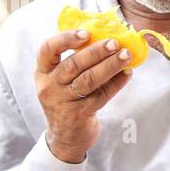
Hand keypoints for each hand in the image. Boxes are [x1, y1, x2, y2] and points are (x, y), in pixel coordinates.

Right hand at [35, 28, 132, 163]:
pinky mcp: (80, 114)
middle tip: (115, 42)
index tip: (86, 32)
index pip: (47, 50)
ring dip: (110, 65)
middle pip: (73, 64)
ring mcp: (64, 102)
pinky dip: (116, 83)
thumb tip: (103, 38)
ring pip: (88, 80)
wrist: (64, 138)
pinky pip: (101, 95)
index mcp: (43, 73)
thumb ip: (73, 62)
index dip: (65, 38)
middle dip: (96, 51)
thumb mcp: (59, 82)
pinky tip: (127, 74)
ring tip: (126, 55)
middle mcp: (49, 87)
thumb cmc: (66, 101)